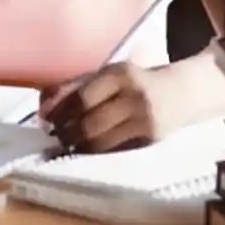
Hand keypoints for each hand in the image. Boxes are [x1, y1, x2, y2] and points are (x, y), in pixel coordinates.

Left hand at [37, 62, 187, 153]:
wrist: (183, 91)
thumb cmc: (135, 82)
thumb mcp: (108, 75)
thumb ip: (74, 85)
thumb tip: (42, 106)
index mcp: (119, 73)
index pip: (81, 97)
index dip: (59, 112)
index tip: (46, 120)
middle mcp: (133, 94)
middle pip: (89, 121)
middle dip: (67, 132)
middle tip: (56, 135)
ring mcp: (144, 118)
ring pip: (101, 140)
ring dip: (79, 145)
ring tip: (69, 143)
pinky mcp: (151, 137)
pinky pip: (116, 149)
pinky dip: (97, 151)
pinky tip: (88, 149)